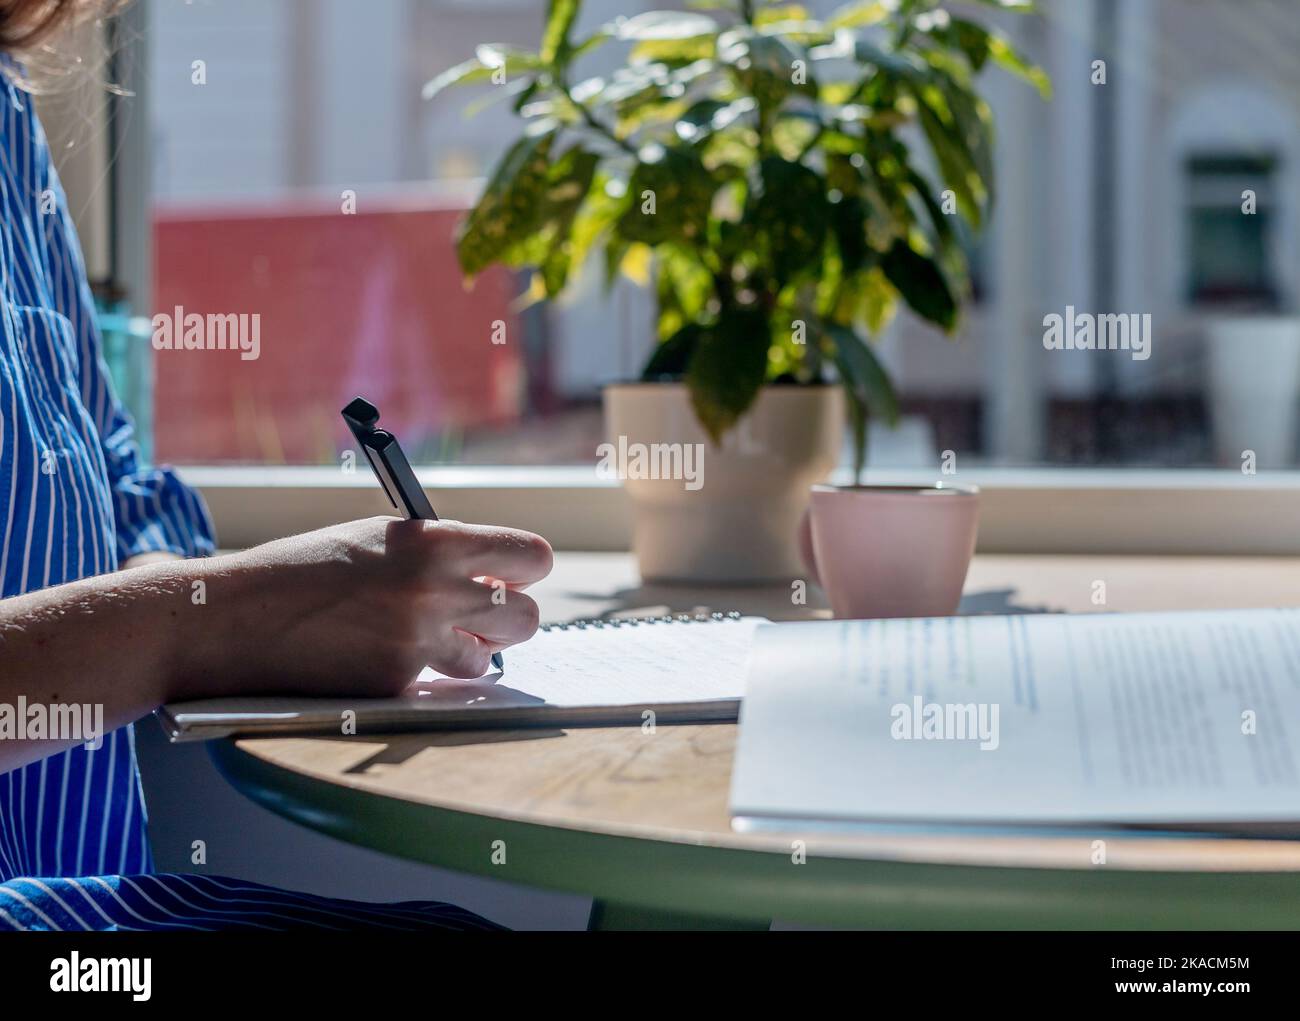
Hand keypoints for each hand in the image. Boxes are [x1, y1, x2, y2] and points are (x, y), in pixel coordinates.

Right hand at [187, 517, 552, 698]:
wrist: (238, 617)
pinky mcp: (396, 683)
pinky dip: (420, 676)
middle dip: (508, 619)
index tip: (513, 575)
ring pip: (490, 659)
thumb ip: (439, 551)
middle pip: (528, 616)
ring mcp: (418, 641)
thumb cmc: (308, 569)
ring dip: (469, 652)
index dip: (526, 569)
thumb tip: (490, 570)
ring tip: (431, 637)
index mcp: (435, 542)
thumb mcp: (380, 538)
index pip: (531, 557)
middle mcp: (436, 590)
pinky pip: (437, 684)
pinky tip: (380, 657)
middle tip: (480, 616)